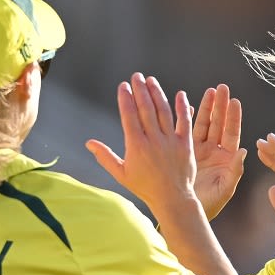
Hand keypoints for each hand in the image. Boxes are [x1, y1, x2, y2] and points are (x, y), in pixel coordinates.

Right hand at [86, 73, 198, 218]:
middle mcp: (153, 140)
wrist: (172, 198)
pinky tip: (179, 94)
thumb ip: (105, 156)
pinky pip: (184, 121)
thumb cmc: (144, 187)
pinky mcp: (185, 144)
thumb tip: (89, 143)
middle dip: (140, 90)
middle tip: (136, 76)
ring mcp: (170, 141)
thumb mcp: (121, 174)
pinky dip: (182, 107)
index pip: (129, 116)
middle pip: (145, 109)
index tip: (123, 86)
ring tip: (151, 80)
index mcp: (136, 146)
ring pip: (163, 111)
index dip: (126, 98)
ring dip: (157, 93)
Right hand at [192, 84, 246, 220]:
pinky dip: (187, 119)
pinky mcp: (186, 152)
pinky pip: (187, 132)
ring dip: (207, 108)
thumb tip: (244, 150)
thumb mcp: (226, 190)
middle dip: (221, 106)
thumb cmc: (209, 206)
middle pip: (219, 124)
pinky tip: (187, 106)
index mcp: (227, 159)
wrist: (186, 213)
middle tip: (222, 88)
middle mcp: (214, 152)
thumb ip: (235, 171)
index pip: (232, 133)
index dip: (233, 117)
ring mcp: (200, 151)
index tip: (235, 101)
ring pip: (204, 125)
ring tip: (209, 91)